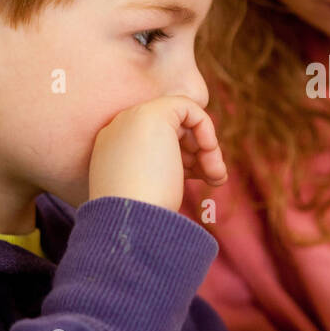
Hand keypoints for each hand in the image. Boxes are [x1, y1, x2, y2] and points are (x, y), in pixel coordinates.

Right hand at [89, 96, 226, 212]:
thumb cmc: (144, 219)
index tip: (198, 180)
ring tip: (218, 177)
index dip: (184, 158)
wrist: (130, 222)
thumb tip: (201, 168)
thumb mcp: (154, 193)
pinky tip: (210, 152)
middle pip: (171, 130)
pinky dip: (206, 128)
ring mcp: (132, 119)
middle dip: (199, 152)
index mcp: (112, 151)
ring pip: (183, 121)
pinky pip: (189, 108)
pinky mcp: (153, 113)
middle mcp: (118, 130)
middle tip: (216, 178)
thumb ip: (166, 174)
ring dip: (208, 148)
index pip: (156, 144)